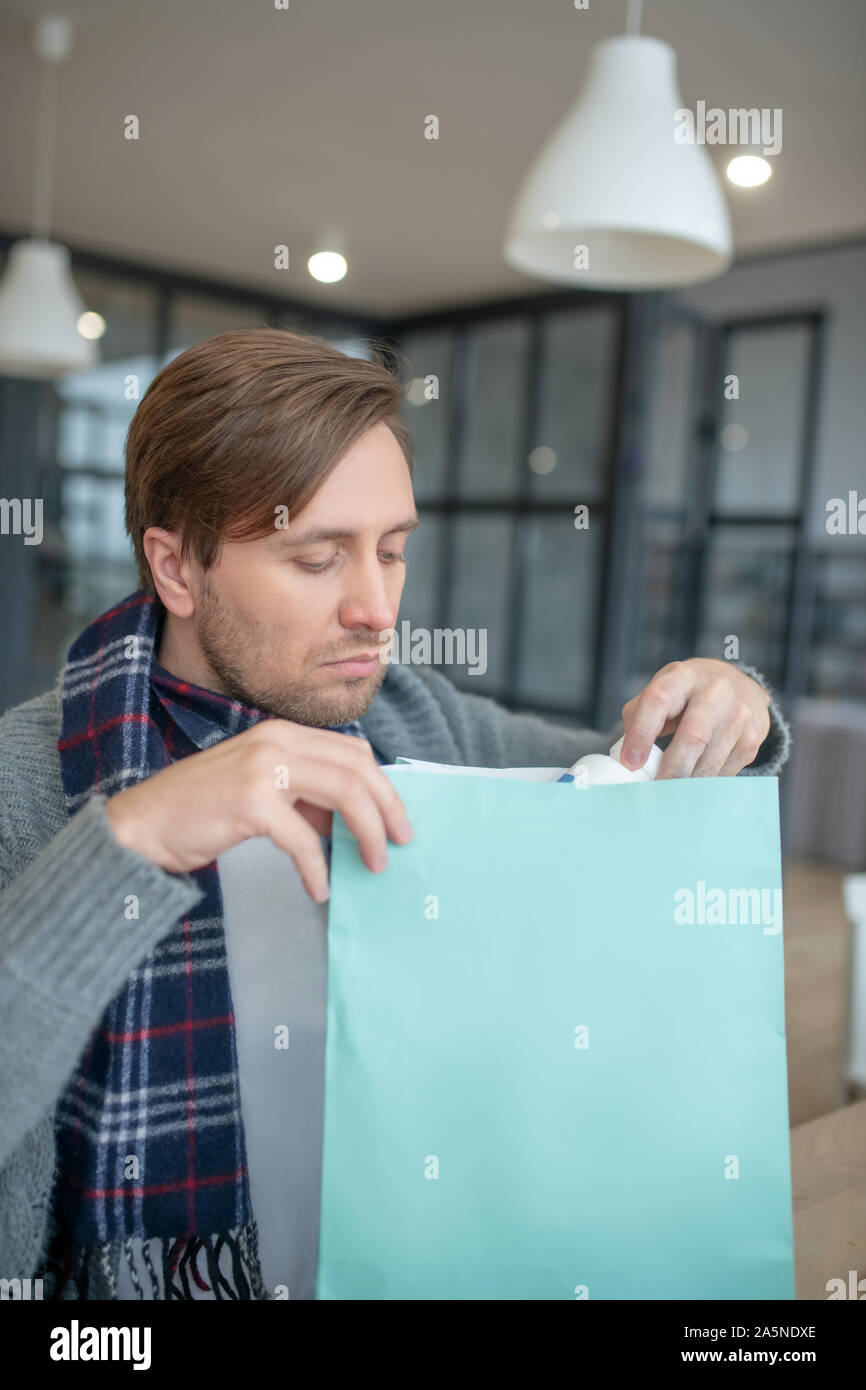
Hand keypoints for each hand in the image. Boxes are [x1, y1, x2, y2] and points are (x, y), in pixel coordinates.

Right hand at [104, 721, 412, 902]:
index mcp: (281, 733)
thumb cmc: (199, 812)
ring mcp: (263, 767)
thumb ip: (304, 797)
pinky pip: (305, 839)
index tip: (397, 819)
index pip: (353, 751)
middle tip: (402, 842)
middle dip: (388, 808)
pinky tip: (321, 889)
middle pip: (358, 768)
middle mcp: (276, 740)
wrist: (140, 825)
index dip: (383, 785)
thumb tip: (351, 824)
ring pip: (344, 794)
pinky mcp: (250, 801)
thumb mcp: (261, 792)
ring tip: (374, 865)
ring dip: (367, 834)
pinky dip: (318, 868)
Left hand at [619, 659, 770, 779]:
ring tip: (669, 796)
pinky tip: (693, 786)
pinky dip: (705, 784)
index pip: (659, 700)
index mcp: (683, 675)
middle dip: (671, 769)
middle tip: (654, 791)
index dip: (642, 733)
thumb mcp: (662, 691)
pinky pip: (725, 771)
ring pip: (711, 760)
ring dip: (687, 784)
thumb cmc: (688, 693)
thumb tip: (626, 760)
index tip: (630, 762)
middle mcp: (716, 690)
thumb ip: (638, 717)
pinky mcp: (752, 738)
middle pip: (693, 736)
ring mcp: (740, 714)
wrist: (739, 686)